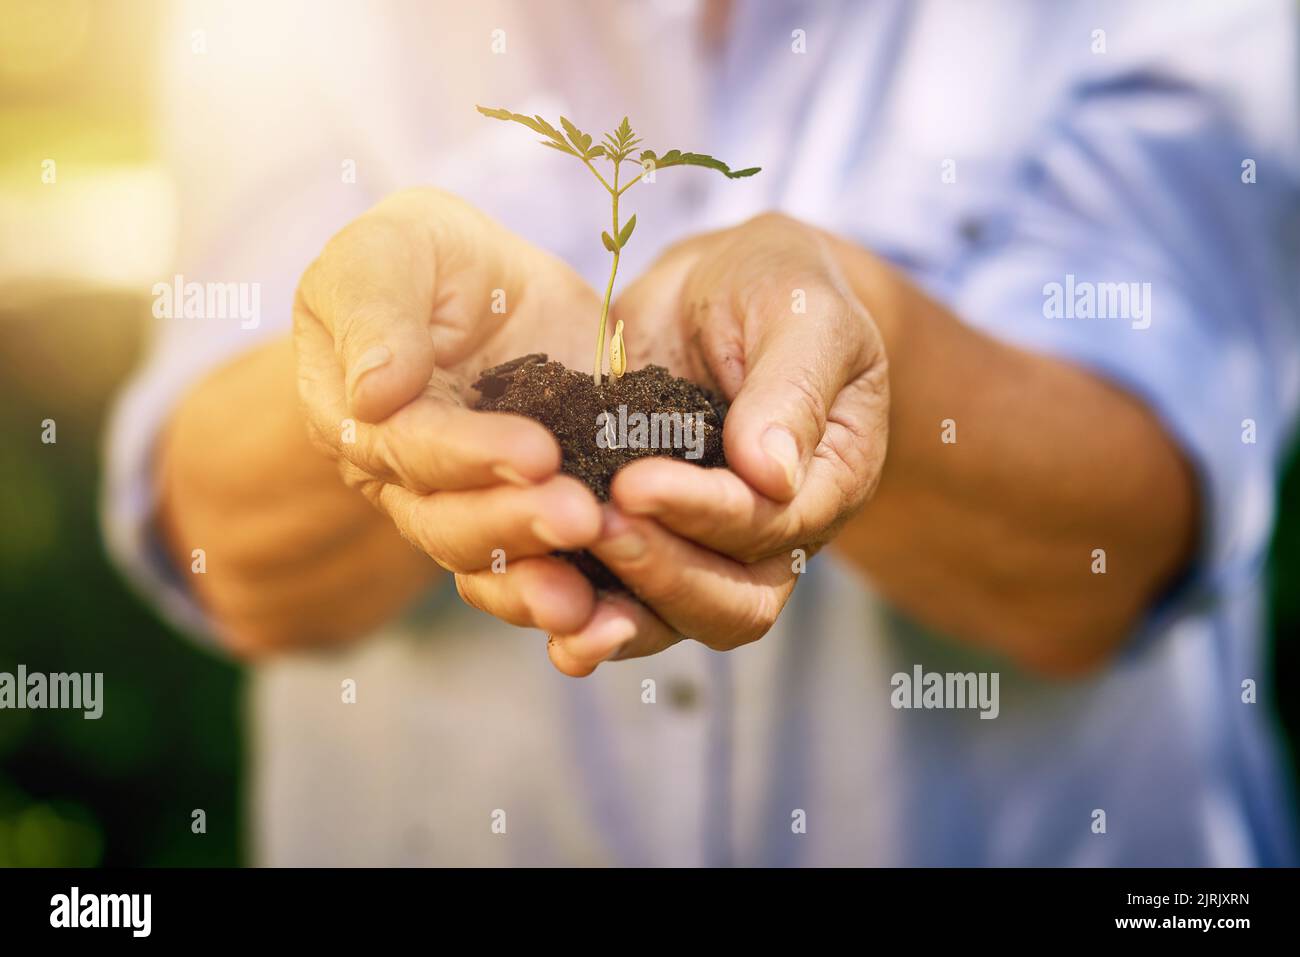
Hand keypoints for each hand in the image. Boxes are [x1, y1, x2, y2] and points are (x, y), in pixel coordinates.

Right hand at [292, 188, 606, 635]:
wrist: (491, 289)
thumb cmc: (428, 260)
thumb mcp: (394, 248)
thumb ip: (373, 308)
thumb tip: (374, 393)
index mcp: (357, 416)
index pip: (407, 449)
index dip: (468, 457)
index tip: (536, 452)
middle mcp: (407, 482)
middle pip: (448, 525)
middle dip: (514, 526)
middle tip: (579, 516)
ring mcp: (471, 509)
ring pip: (492, 568)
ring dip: (538, 587)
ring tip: (590, 603)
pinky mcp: (534, 517)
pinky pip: (543, 577)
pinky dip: (577, 605)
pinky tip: (614, 623)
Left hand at [543, 213, 889, 674]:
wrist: (719, 289)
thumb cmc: (779, 290)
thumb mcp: (804, 315)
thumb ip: (792, 388)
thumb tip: (771, 476)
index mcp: (826, 482)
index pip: (772, 527)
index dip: (707, 515)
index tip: (639, 482)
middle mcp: (772, 536)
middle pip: (731, 603)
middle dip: (661, 572)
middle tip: (595, 523)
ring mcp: (708, 547)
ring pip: (675, 617)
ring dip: (617, 614)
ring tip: (555, 593)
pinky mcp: (645, 536)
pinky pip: (618, 596)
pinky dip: (577, 606)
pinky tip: (527, 595)